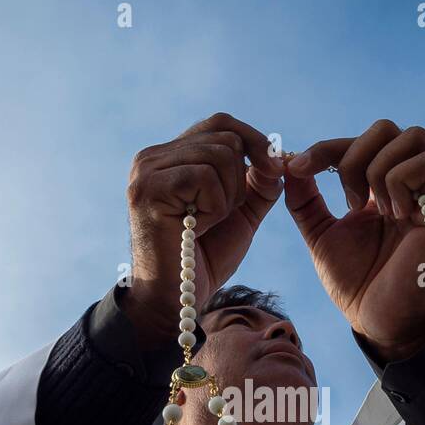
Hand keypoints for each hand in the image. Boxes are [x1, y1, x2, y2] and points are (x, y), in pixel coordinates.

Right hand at [125, 112, 284, 345]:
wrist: (177, 300)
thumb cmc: (204, 258)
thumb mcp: (239, 212)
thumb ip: (258, 183)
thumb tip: (277, 157)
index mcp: (171, 156)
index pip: (221, 124)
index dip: (254, 141)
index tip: (273, 169)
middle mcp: (153, 156)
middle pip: (225, 137)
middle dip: (241, 178)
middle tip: (224, 214)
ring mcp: (147, 171)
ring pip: (219, 155)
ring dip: (227, 196)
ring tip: (206, 223)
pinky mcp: (148, 188)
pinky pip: (204, 177)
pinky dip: (214, 206)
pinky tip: (197, 228)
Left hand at [284, 120, 424, 361]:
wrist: (376, 321)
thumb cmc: (355, 282)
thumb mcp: (320, 234)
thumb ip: (305, 200)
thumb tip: (287, 163)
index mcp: (382, 187)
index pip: (360, 142)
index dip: (327, 148)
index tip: (298, 167)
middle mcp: (411, 185)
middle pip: (390, 129)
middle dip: (355, 154)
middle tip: (346, 197)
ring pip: (414, 139)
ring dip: (378, 168)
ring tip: (371, 209)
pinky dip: (399, 182)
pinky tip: (392, 216)